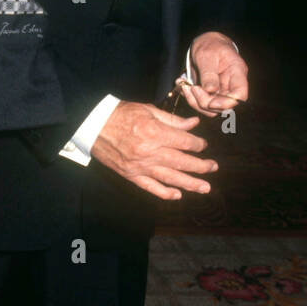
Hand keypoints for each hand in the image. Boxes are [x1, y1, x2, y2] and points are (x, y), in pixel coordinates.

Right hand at [90, 100, 216, 200]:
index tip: (203, 145)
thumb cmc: (120, 114)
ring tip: (205, 188)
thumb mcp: (148, 110)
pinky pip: (151, 187)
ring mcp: (140, 166)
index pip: (184, 142)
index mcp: (154, 132)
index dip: (197, 144)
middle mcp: (149, 152)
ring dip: (190, 183)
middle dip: (200, 165)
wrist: (93, 127)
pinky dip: (165, 193)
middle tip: (213, 168)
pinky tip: (178, 195)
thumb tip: (193, 124)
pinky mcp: (130, 175)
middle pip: (181, 161)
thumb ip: (172, 120)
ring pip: (170, 178)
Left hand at [177, 33, 248, 117]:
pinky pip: (201, 104)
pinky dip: (190, 98)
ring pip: (211, 109)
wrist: (205, 44)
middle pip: (224, 106)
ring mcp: (221, 91)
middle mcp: (231, 85)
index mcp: (237, 73)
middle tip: (191, 88)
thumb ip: (209, 73)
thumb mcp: (207, 55)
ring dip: (195, 102)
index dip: (228, 103)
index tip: (211, 102)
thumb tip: (211, 90)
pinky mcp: (211, 94)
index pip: (240, 95)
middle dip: (205, 102)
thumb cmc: (210, 45)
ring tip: (185, 86)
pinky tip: (183, 86)